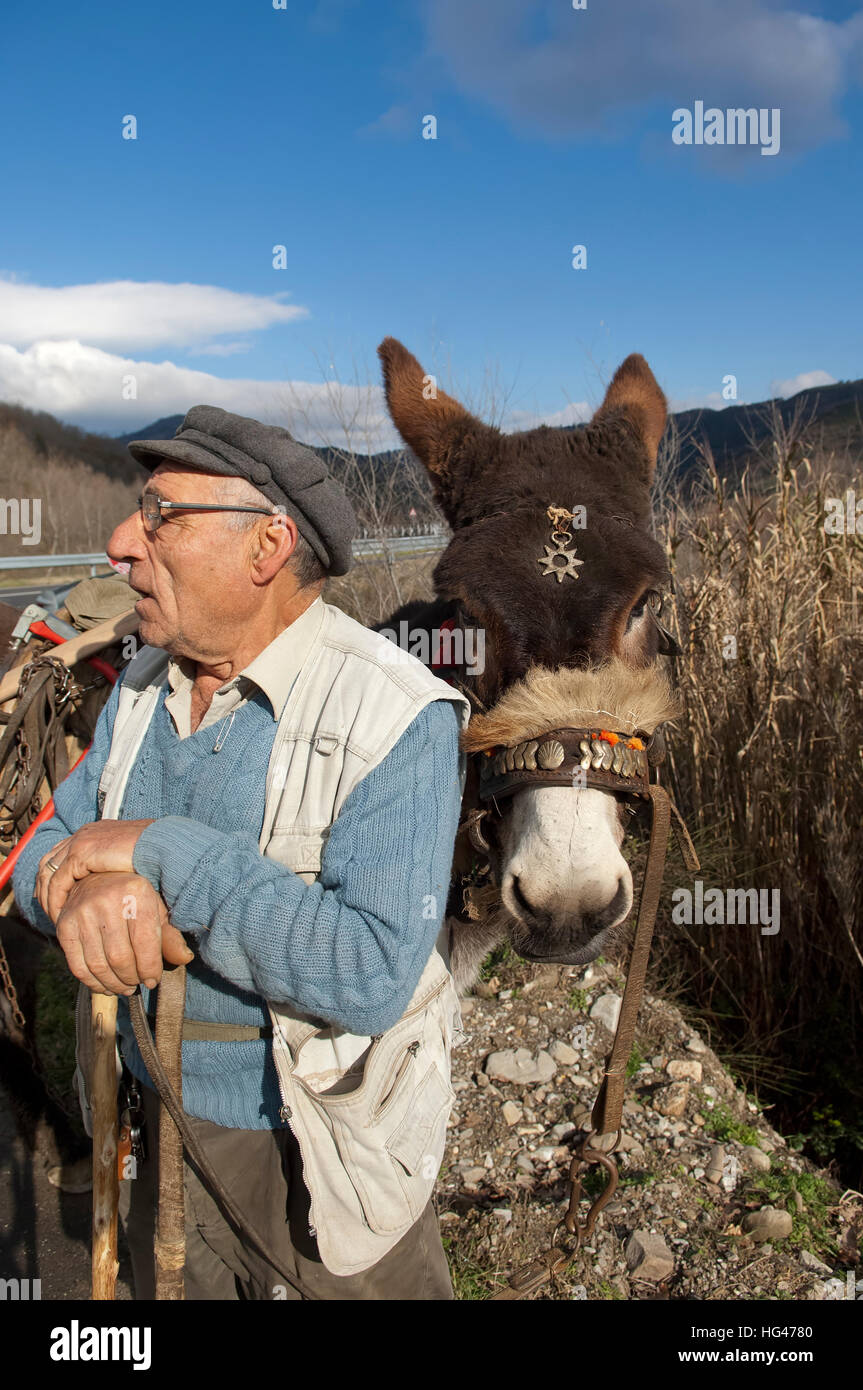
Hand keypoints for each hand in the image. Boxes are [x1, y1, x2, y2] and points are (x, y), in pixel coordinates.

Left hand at [37, 819, 154, 921]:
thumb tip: (111, 886)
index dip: (54, 876)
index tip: (54, 898)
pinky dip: (55, 899)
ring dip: (47, 897)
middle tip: (47, 909)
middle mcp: (83, 834)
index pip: (61, 854)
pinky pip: (58, 881)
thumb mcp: (128, 862)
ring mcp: (80, 842)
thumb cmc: (155, 857)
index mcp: (93, 832)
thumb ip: (112, 870)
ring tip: (53, 917)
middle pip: (49, 861)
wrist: (163, 846)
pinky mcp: (81, 853)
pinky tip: (60, 915)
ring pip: (48, 872)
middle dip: (44, 887)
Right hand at [54, 871, 193, 995]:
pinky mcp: (64, 926)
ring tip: (125, 987)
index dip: (150, 968)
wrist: (94, 879)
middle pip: (120, 957)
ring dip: (114, 984)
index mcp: (135, 891)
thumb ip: (170, 935)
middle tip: (138, 984)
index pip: (144, 942)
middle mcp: (106, 899)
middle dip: (132, 978)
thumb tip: (184, 958)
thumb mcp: (156, 908)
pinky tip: (105, 986)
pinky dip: (93, 983)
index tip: (153, 980)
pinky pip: (78, 966)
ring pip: (98, 965)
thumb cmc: (132, 897)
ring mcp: (81, 912)